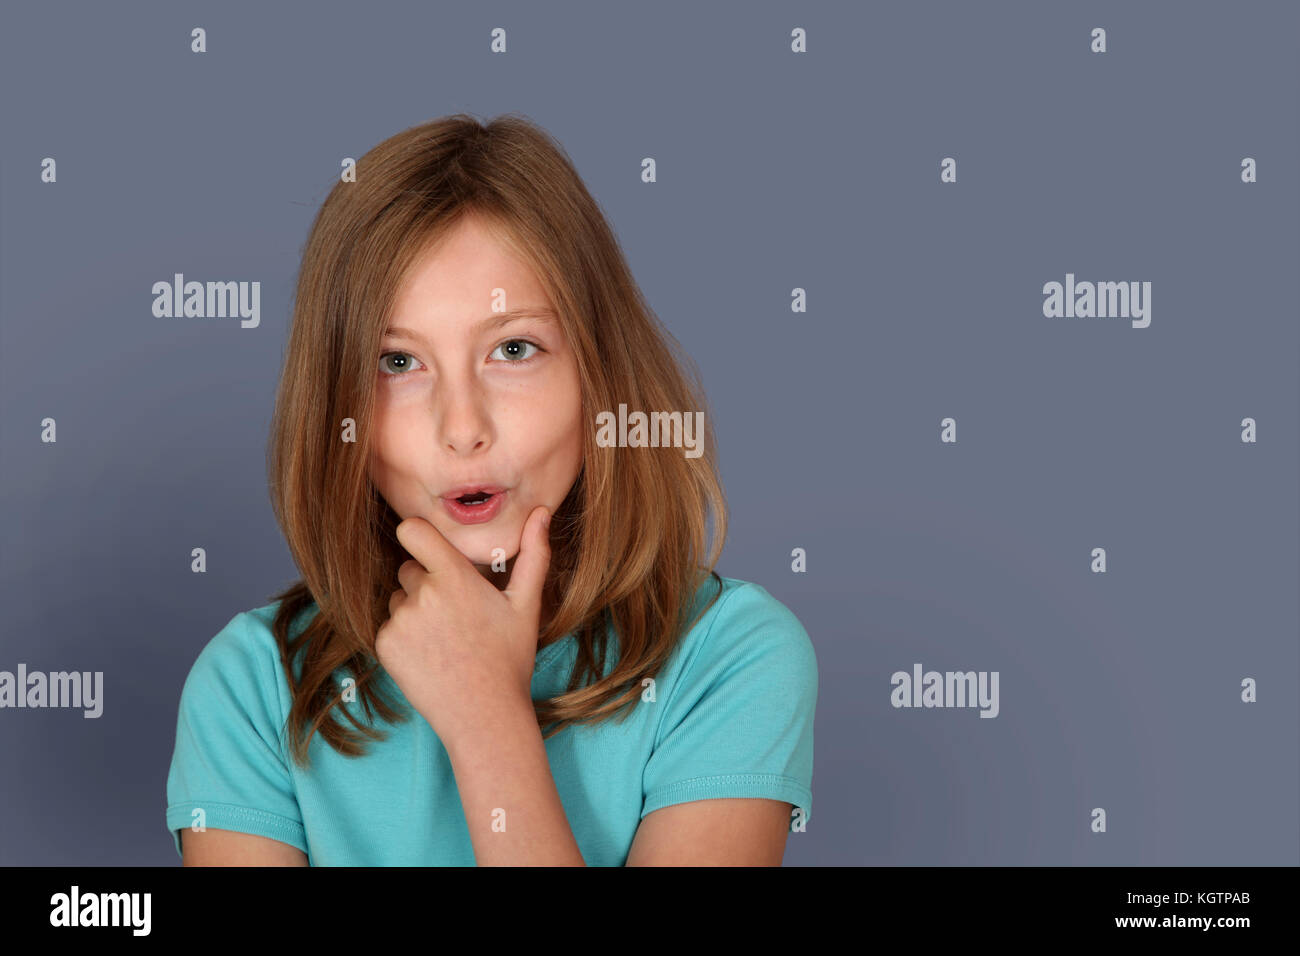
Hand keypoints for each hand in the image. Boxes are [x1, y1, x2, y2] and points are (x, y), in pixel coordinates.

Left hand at [374, 505, 551, 746]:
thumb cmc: (509, 658)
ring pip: (399, 599)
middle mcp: (422, 594)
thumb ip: (534, 553)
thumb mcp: (526, 604)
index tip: (430, 549)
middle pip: (410, 568)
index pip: (412, 532)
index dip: (419, 537)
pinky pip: (389, 627)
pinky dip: (404, 638)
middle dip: (428, 582)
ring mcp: (400, 622)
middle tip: (457, 614)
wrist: (484, 714)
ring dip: (415, 611)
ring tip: (445, 640)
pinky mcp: (385, 646)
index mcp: (454, 577)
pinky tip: (431, 656)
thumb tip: (541, 512)